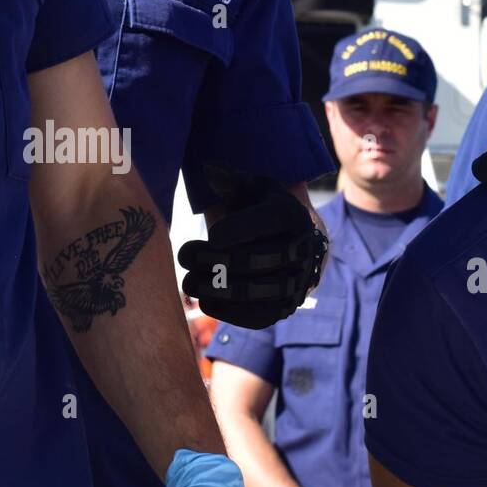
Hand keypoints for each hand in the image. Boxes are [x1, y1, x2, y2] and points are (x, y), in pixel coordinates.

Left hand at [178, 165, 327, 329]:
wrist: (290, 245)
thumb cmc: (260, 212)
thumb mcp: (251, 190)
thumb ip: (231, 181)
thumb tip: (210, 169)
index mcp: (291, 216)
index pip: (264, 223)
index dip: (235, 230)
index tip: (211, 235)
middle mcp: (300, 251)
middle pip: (251, 260)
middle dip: (211, 260)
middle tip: (185, 257)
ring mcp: (295, 283)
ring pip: (253, 292)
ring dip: (214, 288)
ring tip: (190, 282)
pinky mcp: (285, 308)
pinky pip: (258, 316)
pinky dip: (228, 311)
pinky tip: (206, 300)